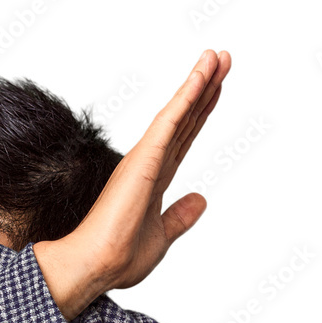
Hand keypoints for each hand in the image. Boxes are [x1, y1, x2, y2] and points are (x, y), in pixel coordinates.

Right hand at [33, 49, 230, 317]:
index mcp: (154, 181)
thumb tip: (201, 200)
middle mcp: (150, 165)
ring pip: (178, 113)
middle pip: (184, 119)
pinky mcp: (144, 159)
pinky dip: (188, 96)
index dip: (200, 112)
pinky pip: (170, 121)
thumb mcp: (162, 237)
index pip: (183, 138)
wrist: (98, 267)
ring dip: (199, 82)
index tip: (217, 87)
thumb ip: (180, 217)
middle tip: (223, 58)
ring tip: (218, 55)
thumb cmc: (120, 259)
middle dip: (204, 89)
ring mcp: (146, 160)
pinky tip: (203, 75)